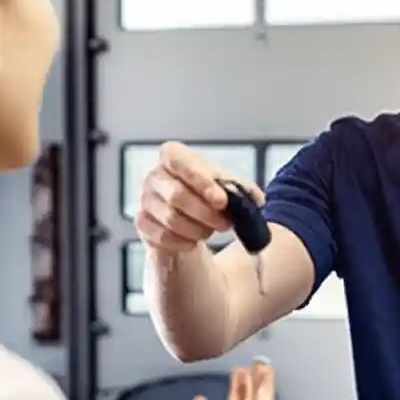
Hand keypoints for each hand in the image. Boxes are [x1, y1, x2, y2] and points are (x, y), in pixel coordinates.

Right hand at [136, 141, 265, 252]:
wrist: (188, 219)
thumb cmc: (206, 195)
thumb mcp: (227, 187)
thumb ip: (243, 190)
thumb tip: (256, 200)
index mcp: (172, 157)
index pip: (178, 160)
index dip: (200, 179)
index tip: (221, 200)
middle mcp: (154, 176)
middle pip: (176, 195)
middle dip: (206, 213)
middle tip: (227, 223)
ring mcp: (145, 200)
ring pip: (171, 219)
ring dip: (198, 230)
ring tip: (211, 230)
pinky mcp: (142, 224)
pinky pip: (162, 237)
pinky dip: (184, 242)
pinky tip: (194, 241)